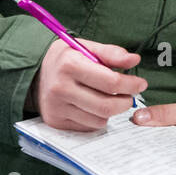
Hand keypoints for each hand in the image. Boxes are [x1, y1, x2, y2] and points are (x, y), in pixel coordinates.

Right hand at [28, 39, 146, 130]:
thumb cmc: (66, 60)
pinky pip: (88, 126)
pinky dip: (98, 118)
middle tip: (130, 96)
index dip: (131, 85)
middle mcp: (61, 88)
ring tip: (110, 99)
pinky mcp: (56, 122)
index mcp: (70, 65)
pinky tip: (94, 107)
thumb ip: (111, 53)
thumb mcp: (85, 48)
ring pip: (100, 119)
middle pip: (107, 106)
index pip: (111, 82)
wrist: (35, 75)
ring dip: (112, 111)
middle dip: (126, 102)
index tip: (141, 84)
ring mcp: (57, 108)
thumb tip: (134, 59)